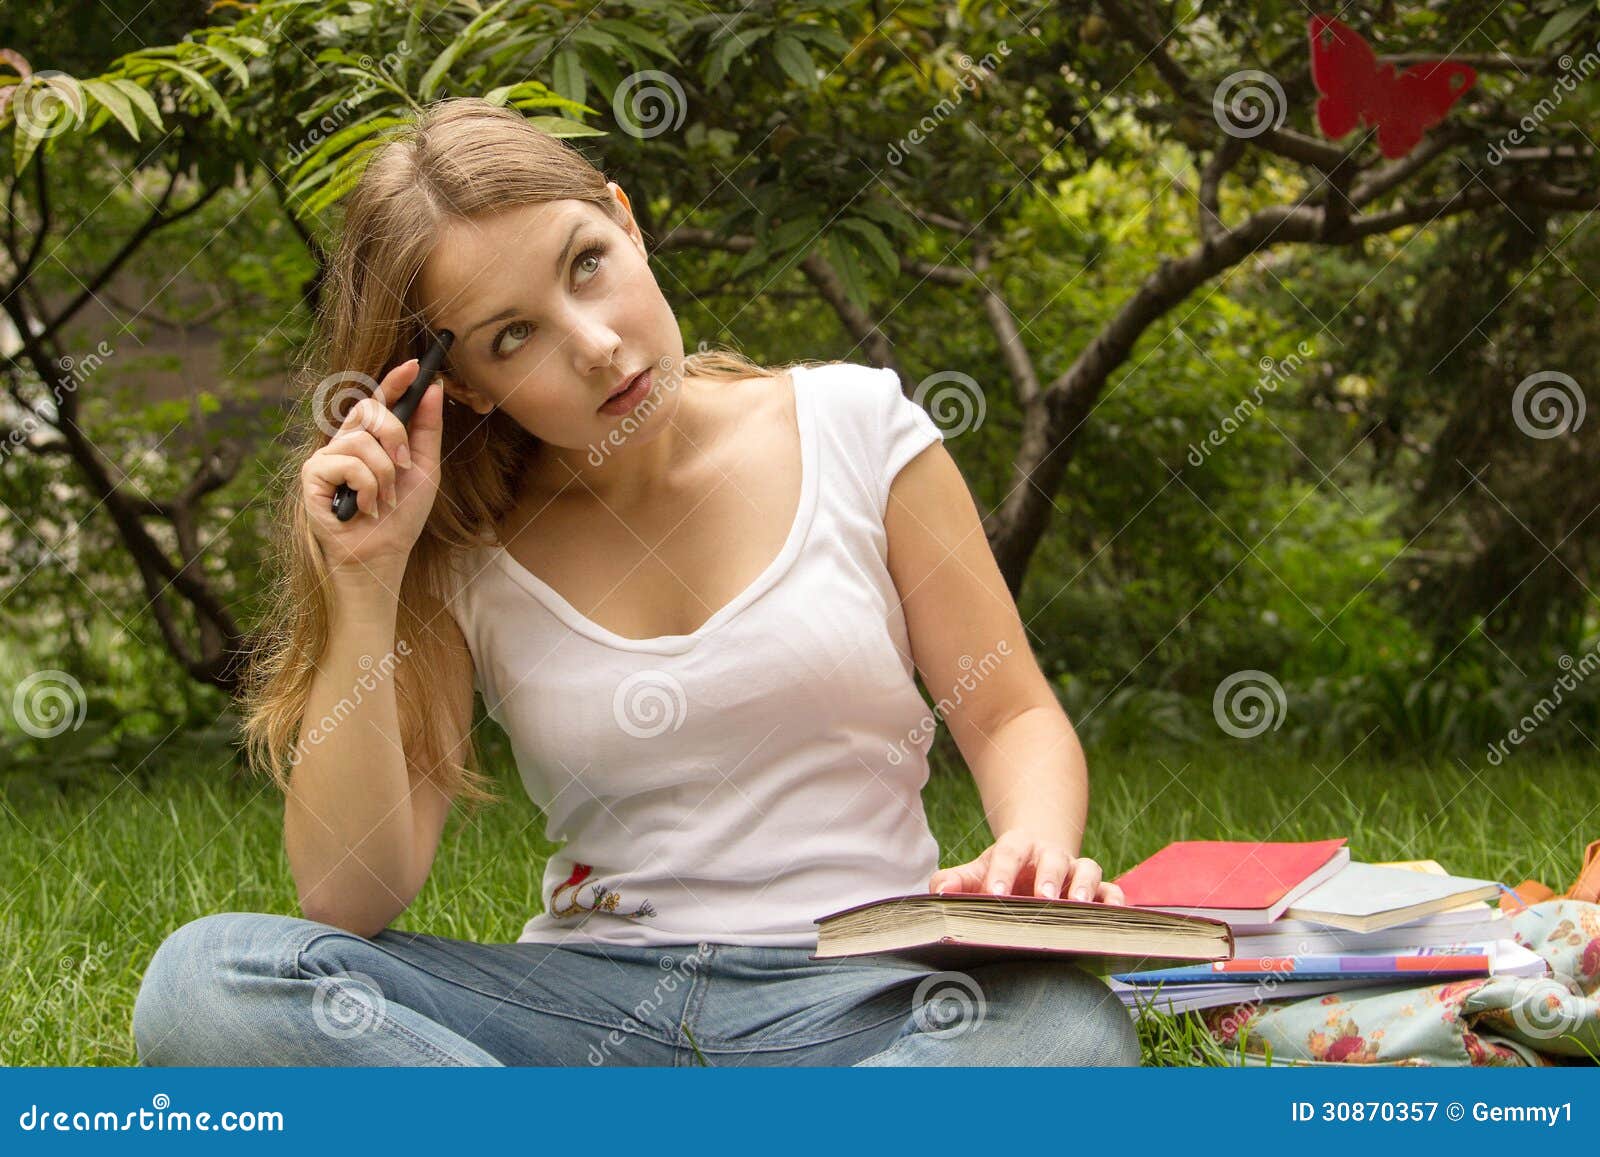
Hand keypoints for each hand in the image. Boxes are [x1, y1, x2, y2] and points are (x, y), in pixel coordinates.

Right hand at [302, 357, 448, 576]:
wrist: (383, 553)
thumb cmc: (400, 515)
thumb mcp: (423, 468)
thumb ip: (426, 429)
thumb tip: (433, 387)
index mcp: (370, 438)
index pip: (379, 400)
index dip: (393, 381)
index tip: (414, 366)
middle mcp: (345, 442)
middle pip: (369, 410)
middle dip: (395, 434)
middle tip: (403, 463)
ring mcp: (327, 457)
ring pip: (362, 440)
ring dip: (384, 474)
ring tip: (384, 499)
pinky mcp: (313, 475)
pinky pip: (347, 463)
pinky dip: (367, 487)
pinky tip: (364, 507)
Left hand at [928, 831, 1126, 902]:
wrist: (1035, 860)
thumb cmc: (1002, 872)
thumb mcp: (977, 873)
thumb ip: (955, 881)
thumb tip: (940, 891)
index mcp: (1018, 847)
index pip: (1009, 853)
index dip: (1002, 872)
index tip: (994, 893)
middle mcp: (1051, 855)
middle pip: (1054, 858)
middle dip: (1049, 877)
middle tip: (1042, 899)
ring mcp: (1075, 871)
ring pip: (1088, 869)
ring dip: (1085, 886)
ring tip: (1078, 905)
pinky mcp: (1096, 889)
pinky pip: (1112, 890)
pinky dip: (1115, 900)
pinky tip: (1113, 915)